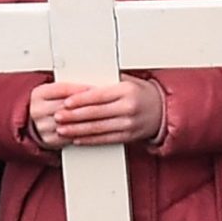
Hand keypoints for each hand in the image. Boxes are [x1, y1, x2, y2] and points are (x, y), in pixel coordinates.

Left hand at [29, 78, 163, 147]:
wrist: (163, 110)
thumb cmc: (143, 93)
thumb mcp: (129, 81)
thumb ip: (109, 82)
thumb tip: (84, 81)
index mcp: (126, 91)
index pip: (99, 96)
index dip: (80, 100)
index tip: (66, 102)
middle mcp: (128, 108)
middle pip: (95, 113)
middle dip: (74, 116)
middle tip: (58, 116)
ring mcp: (128, 124)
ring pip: (98, 128)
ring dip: (77, 130)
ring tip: (62, 130)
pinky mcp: (128, 136)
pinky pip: (105, 139)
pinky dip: (89, 140)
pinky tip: (77, 139)